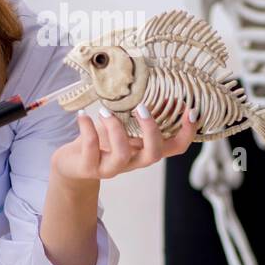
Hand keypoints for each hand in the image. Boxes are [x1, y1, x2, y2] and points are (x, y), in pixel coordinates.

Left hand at [51, 103, 197, 181]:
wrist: (72, 162)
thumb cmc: (102, 139)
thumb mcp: (125, 125)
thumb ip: (143, 115)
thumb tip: (168, 96)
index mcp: (145, 150)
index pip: (175, 148)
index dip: (187, 133)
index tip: (191, 111)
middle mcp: (133, 161)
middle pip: (154, 154)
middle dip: (151, 130)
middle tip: (141, 108)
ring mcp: (111, 167)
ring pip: (121, 155)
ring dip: (115, 129)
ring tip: (105, 111)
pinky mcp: (89, 167)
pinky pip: (90, 149)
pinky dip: (87, 129)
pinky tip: (83, 115)